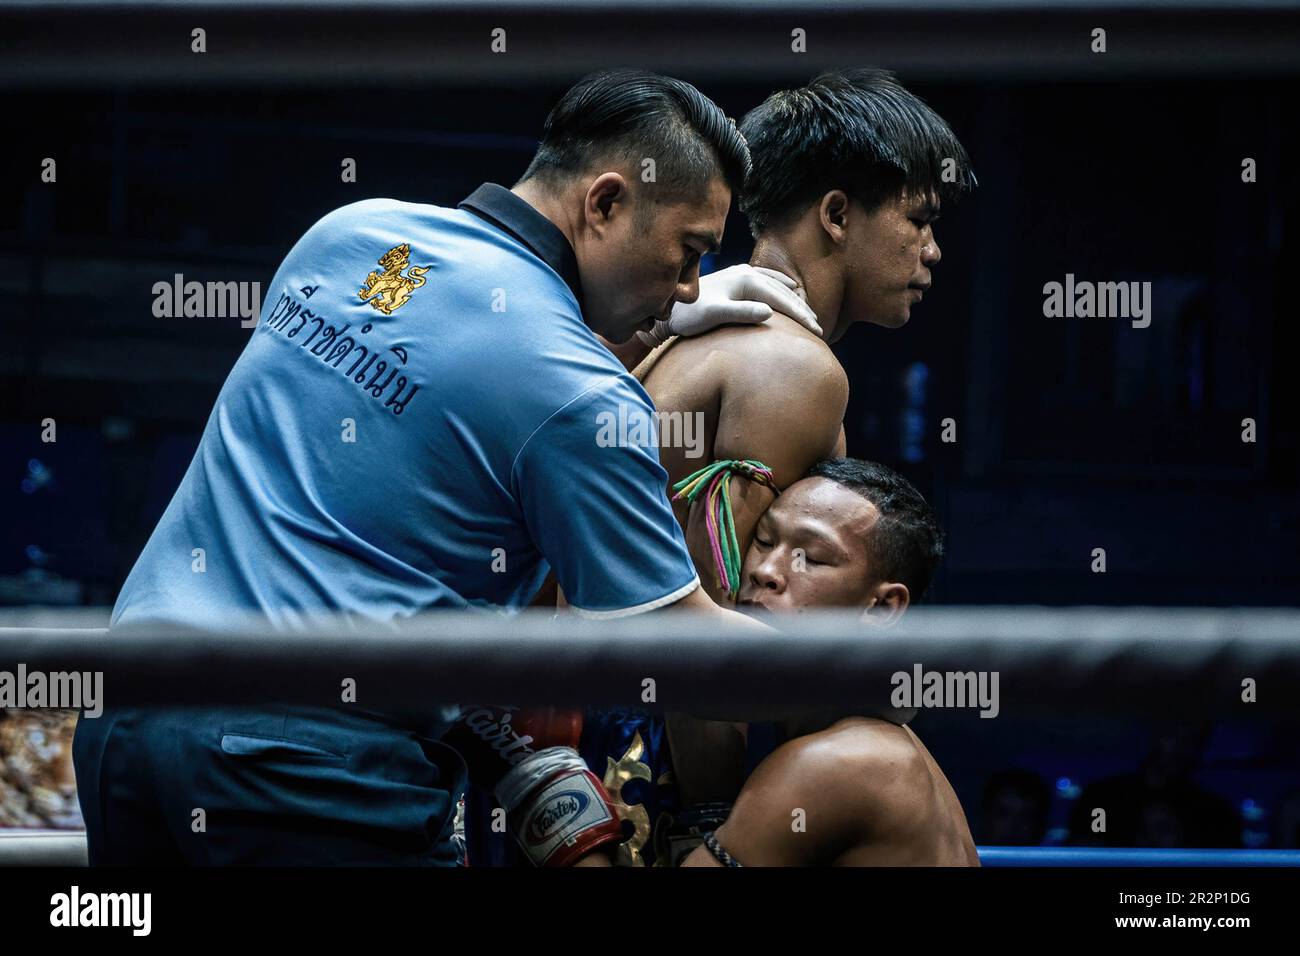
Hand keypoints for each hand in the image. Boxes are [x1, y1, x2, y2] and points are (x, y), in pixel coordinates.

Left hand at [637, 264, 820, 346]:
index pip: (782, 299)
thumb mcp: (715, 315)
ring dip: (795, 301)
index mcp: (746, 279)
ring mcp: (742, 275)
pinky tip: (790, 292)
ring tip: (809, 316)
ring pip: (778, 287)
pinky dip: (782, 290)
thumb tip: (770, 312)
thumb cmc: (689, 316)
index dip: (800, 316)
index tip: (816, 330)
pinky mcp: (737, 281)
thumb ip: (742, 312)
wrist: (669, 309)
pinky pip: (768, 283)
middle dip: (802, 310)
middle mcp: (746, 273)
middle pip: (783, 292)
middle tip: (819, 329)